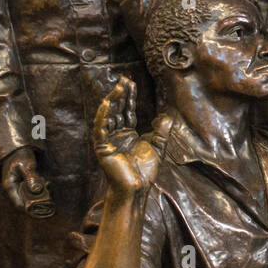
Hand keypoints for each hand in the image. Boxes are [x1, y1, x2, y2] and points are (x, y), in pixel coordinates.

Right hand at [0, 147, 45, 214]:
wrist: (18, 148)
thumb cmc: (20, 155)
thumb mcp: (27, 165)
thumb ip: (32, 177)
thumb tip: (37, 191)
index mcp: (10, 185)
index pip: (18, 204)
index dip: (29, 210)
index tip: (42, 212)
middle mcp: (13, 188)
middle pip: (25, 202)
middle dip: (37, 202)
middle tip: (50, 200)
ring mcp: (19, 185)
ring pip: (30, 196)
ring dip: (40, 195)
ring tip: (49, 188)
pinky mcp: (24, 182)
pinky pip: (32, 190)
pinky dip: (40, 189)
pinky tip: (48, 184)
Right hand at [92, 77, 158, 197]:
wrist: (137, 188)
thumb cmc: (144, 171)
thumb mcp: (158, 147)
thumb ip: (161, 131)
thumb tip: (167, 116)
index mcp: (127, 134)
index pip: (127, 111)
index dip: (128, 97)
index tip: (131, 83)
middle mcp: (116, 135)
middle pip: (117, 111)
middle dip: (120, 95)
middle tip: (124, 79)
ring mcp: (108, 141)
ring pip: (108, 117)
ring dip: (112, 102)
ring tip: (118, 88)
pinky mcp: (102, 148)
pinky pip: (100, 129)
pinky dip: (103, 117)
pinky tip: (107, 104)